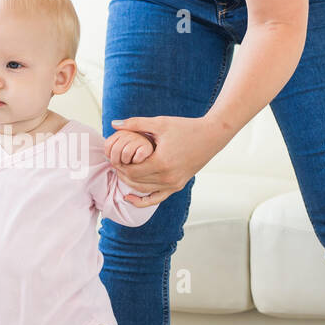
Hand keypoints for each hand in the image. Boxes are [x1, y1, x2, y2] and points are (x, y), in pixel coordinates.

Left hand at [104, 115, 225, 207]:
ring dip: (129, 183)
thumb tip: (113, 124)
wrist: (211, 136)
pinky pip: (156, 198)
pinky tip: (128, 197)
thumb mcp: (160, 123)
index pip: (131, 170)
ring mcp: (174, 184)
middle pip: (135, 181)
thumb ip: (135, 124)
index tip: (113, 156)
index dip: (118, 164)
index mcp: (161, 162)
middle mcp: (167, 177)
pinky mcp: (177, 186)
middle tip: (114, 162)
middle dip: (122, 173)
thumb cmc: (185, 127)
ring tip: (121, 171)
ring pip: (142, 190)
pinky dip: (142, 200)